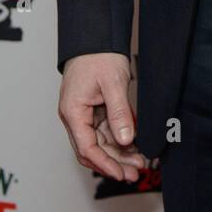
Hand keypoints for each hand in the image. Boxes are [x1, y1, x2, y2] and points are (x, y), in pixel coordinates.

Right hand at [58, 53, 147, 181]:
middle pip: (92, 150)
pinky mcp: (93, 111)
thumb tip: (126, 140)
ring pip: (99, 143)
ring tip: (138, 163)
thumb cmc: (99, 55)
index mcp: (73, 112)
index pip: (87, 148)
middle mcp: (74, 117)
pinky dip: (118, 141)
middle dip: (114, 163)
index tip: (122, 173)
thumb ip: (119, 112)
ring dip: (118, 155)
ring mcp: (83, 115)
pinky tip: (134, 149)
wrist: (96, 38)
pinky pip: (104, 132)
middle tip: (135, 172)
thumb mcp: (113, 83)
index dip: (105, 164)